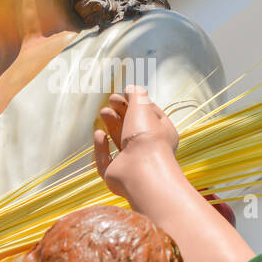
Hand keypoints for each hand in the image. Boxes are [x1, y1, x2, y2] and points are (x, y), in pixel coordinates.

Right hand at [92, 85, 180, 199]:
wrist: (141, 170)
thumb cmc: (147, 137)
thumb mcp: (142, 107)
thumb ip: (136, 94)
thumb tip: (131, 87)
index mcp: (161, 134)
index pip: (149, 115)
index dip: (135, 103)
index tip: (122, 94)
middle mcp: (148, 149)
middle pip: (131, 127)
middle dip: (120, 112)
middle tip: (110, 102)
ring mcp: (132, 163)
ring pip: (119, 142)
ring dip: (111, 125)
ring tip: (103, 112)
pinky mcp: (116, 175)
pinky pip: (105, 160)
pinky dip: (101, 148)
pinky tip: (99, 134)